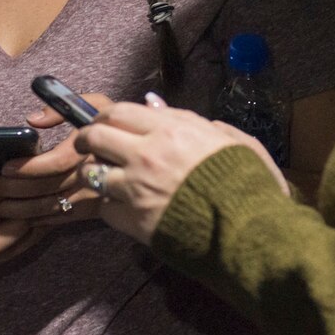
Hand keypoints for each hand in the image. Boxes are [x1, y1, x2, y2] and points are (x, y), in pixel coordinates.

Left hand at [0, 92, 118, 221]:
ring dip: (14, 211)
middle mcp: (91, 177)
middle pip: (45, 190)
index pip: (56, 164)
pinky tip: (10, 219)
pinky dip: (32, 221)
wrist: (154, 160)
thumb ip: (64, 106)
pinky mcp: (90, 212)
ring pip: (48, 209)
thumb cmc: (119, 125)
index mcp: (92, 149)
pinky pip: (58, 220)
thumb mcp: (98, 106)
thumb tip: (30, 120)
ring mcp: (92, 199)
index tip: (4, 166)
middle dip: (9, 191)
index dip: (29, 167)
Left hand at [73, 99, 287, 244]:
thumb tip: (154, 105)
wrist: (249, 230)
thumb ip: (187, 119)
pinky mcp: (134, 221)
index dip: (103, 116)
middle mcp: (145, 156)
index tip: (101, 122)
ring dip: (93, 173)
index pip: (118, 112)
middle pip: (95, 138)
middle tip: (86, 145)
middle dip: (85, 139)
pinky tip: (121, 206)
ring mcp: (135, 190)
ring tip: (101, 177)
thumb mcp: (227, 138)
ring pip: (91, 174)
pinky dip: (110, 206)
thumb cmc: (246, 181)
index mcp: (168, 130)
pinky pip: (105, 208)